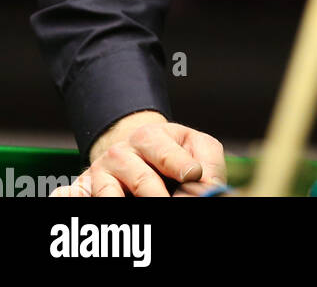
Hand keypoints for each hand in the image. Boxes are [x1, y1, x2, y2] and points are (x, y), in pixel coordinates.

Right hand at [51, 115, 225, 197]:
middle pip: (142, 179)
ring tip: (147, 211)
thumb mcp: (195, 148)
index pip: (165, 152)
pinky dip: (80, 202)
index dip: (181, 165)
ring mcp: (102, 170)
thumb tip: (210, 187)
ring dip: (126, 203)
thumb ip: (208, 164)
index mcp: (153, 136)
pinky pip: (75, 197)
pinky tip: (99, 204)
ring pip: (111, 194)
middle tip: (170, 204)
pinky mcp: (85, 187)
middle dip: (158, 196)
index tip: (193, 174)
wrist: (133, 149)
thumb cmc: (172, 152)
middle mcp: (123, 151)